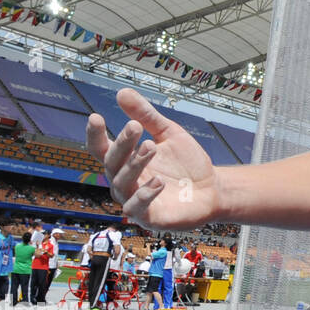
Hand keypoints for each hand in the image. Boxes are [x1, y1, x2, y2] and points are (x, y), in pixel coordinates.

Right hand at [85, 89, 220, 230]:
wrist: (213, 188)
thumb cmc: (187, 163)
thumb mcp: (168, 133)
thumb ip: (146, 115)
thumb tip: (122, 92)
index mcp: (125, 161)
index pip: (101, 148)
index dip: (95, 135)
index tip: (95, 117)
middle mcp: (124, 181)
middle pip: (112, 163)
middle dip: (122, 145)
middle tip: (135, 127)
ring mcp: (134, 200)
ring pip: (122, 183)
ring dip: (134, 164)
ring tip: (151, 146)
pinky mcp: (148, 217)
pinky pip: (137, 208)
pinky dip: (145, 194)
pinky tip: (158, 181)